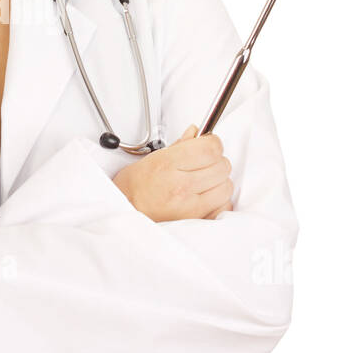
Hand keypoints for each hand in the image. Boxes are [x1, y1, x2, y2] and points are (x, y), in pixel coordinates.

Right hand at [111, 123, 234, 221]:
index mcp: (168, 165)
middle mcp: (181, 186)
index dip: (213, 143)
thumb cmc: (135, 186)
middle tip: (204, 163)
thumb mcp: (153, 157)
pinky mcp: (196, 220)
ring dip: (219, 181)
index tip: (209, 143)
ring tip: (204, 181)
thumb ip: (180, 145)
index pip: (211, 148)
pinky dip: (220, 200)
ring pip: (226, 186)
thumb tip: (197, 132)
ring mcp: (190, 206)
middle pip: (222, 166)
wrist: (126, 210)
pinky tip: (207, 196)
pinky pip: (224, 206)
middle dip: (216, 161)